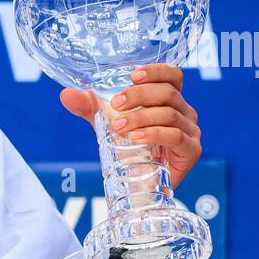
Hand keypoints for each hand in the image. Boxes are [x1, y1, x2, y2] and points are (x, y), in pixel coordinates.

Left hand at [59, 64, 201, 188]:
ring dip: (141, 117)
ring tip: (119, 126)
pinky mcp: (192, 151)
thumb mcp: (108, 124)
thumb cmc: (131, 151)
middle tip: (116, 104)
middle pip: (168, 93)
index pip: (173, 76)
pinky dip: (154, 134)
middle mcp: (185, 112)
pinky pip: (176, 136)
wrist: (140, 187)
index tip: (132, 75)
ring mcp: (191, 131)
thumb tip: (65, 95)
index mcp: (171, 100)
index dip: (156, 71)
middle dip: (139, 95)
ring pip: (169, 114)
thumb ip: (91, 109)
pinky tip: (136, 137)